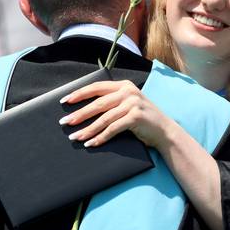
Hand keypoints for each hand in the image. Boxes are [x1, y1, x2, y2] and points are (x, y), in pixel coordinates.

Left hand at [59, 80, 176, 149]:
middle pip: (98, 103)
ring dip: (87, 129)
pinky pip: (113, 128)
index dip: (80, 93)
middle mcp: (128, 92)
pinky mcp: (136, 117)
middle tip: (65, 122)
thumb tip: (84, 110)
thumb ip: (112, 102)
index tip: (65, 101)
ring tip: (75, 137)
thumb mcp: (128, 105)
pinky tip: (91, 143)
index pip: (97, 87)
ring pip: (104, 118)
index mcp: (124, 85)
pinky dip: (101, 137)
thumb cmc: (143, 119)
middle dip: (79, 114)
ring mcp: (133, 104)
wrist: (165, 131)